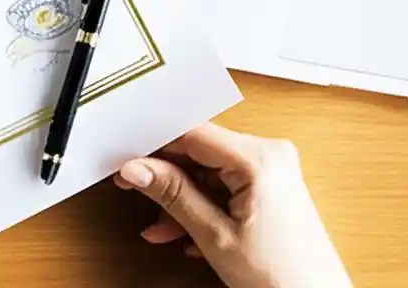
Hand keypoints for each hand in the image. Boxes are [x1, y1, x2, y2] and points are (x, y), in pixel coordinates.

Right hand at [115, 123, 350, 287]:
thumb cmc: (279, 275)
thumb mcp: (214, 235)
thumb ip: (174, 195)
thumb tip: (138, 169)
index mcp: (260, 158)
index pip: (194, 133)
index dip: (156, 145)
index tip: (128, 159)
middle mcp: (271, 154)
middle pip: (203, 152)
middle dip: (169, 177)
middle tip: (134, 190)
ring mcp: (275, 170)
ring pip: (213, 173)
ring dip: (184, 199)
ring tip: (161, 228)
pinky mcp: (275, 187)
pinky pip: (229, 186)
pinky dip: (206, 206)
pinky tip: (186, 233)